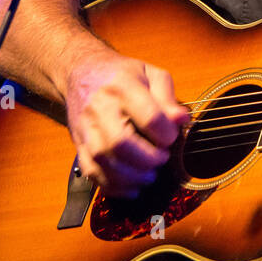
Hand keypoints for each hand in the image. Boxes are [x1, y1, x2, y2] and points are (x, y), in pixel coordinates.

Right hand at [63, 52, 190, 197]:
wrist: (81, 73)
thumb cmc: (122, 75)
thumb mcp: (151, 75)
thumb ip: (168, 97)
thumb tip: (182, 120)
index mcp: (123, 87)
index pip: (149, 117)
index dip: (166, 133)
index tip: (172, 136)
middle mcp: (100, 108)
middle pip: (120, 143)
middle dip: (147, 159)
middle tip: (162, 159)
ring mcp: (86, 128)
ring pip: (102, 161)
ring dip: (131, 176)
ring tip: (149, 175)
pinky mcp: (79, 144)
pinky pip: (91, 172)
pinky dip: (113, 186)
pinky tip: (132, 187)